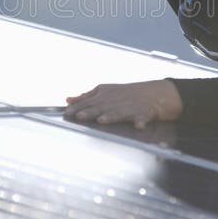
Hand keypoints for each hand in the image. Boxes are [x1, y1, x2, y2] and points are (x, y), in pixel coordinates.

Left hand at [65, 79, 182, 128]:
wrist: (150, 94)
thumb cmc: (123, 94)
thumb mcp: (103, 92)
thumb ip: (86, 97)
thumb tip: (68, 100)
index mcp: (104, 96)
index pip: (88, 102)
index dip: (77, 108)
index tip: (67, 113)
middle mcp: (114, 102)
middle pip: (100, 108)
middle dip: (90, 112)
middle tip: (79, 116)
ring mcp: (128, 108)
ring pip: (118, 113)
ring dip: (110, 116)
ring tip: (102, 120)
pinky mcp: (142, 114)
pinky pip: (142, 119)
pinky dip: (140, 122)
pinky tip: (138, 126)